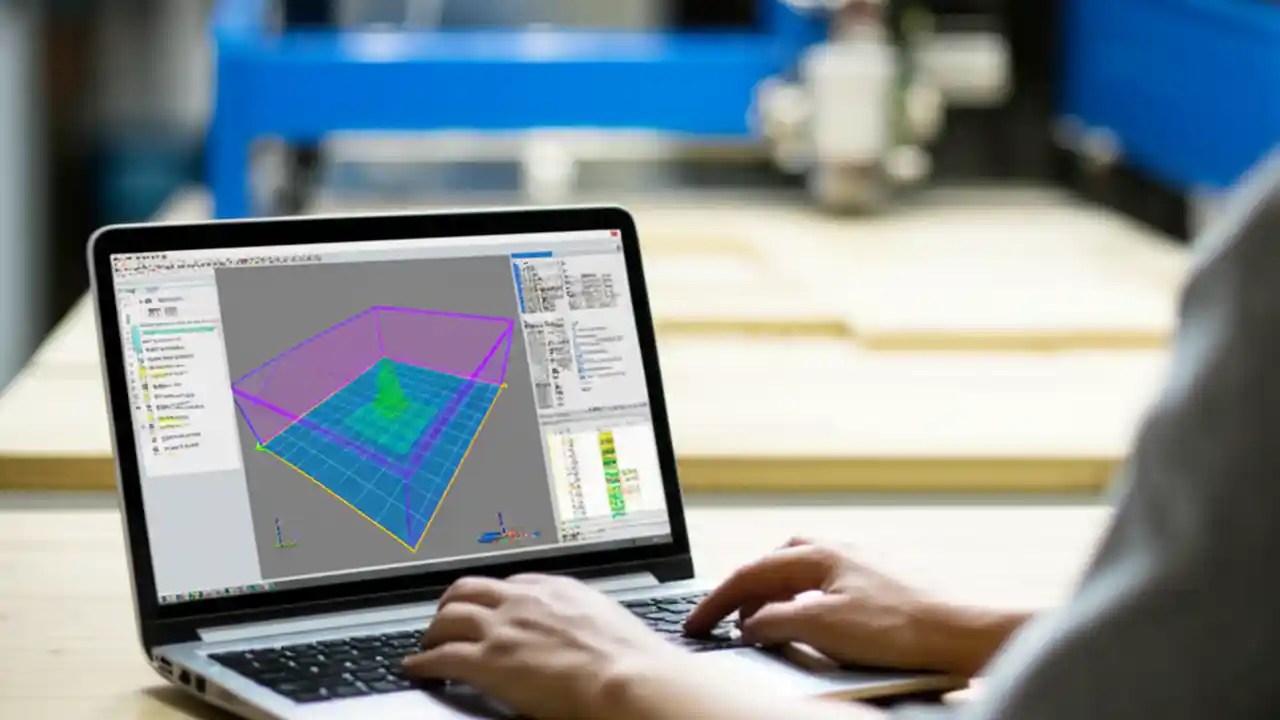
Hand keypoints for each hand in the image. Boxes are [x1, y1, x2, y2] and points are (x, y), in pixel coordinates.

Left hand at [402, 574, 686, 718]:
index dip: (493, 597)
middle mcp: (523, 601)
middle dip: (452, 603)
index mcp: (555, 589)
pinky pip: (441, 656)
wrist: (626, 677)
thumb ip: (586, 618)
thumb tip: (586, 631)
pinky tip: (416, 667)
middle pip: (469, 591)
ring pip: (448, 617)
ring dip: (434, 630)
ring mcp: (502, 630)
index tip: (489, 606)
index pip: (511, 585)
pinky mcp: (487, 662)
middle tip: (446, 618)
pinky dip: (422, 661)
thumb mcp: (607, 620)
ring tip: (429, 643)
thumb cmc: (630, 658)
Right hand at [685, 537, 1025, 675]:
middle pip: (774, 563)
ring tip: (765, 624)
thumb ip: (775, 621)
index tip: (697, 623)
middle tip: (727, 621)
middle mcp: (839, 550)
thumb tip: (750, 622)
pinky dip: (803, 603)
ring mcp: (862, 565)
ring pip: (801, 574)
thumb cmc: (899, 626)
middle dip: (744, 591)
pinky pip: (826, 587)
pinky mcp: (881, 584)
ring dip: (774, 597)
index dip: (717, 601)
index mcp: (819, 553)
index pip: (751, 573)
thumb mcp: (822, 626)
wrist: (960, 632)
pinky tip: (813, 624)